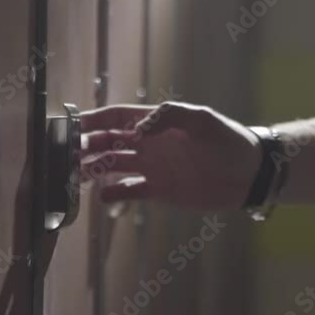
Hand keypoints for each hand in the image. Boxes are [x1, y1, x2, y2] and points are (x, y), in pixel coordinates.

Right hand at [79, 102, 261, 209]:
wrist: (248, 174)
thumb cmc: (228, 141)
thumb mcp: (202, 121)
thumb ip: (169, 118)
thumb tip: (137, 130)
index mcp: (154, 122)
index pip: (114, 119)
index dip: (92, 122)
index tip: (71, 127)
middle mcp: (147, 144)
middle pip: (106, 143)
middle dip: (85, 148)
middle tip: (65, 157)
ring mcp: (150, 167)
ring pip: (112, 166)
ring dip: (92, 170)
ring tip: (75, 177)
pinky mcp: (158, 190)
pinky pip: (128, 191)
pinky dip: (114, 195)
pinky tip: (102, 197)